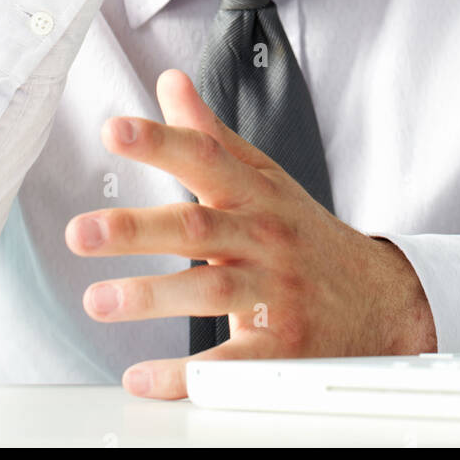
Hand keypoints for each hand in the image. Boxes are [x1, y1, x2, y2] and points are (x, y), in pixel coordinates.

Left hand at [65, 69, 436, 399]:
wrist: (377, 297)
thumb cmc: (301, 232)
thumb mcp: (262, 176)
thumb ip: (209, 134)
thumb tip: (168, 83)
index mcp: (253, 193)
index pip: (205, 157)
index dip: (161, 142)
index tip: (115, 130)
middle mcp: (262, 238)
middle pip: (198, 228)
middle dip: (137, 229)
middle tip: (82, 232)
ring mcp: (275, 292)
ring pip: (211, 292)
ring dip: (152, 296)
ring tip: (97, 300)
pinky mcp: (281, 348)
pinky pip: (231, 363)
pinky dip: (185, 374)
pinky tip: (142, 376)